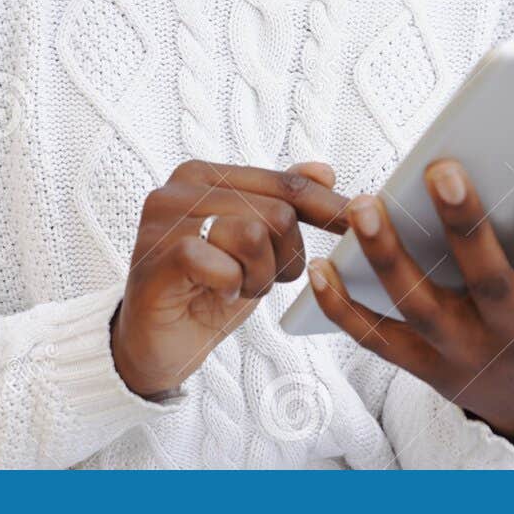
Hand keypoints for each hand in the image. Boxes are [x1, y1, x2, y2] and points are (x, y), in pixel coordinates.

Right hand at [112, 159, 350, 398]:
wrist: (155, 343)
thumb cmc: (204, 290)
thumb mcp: (252, 246)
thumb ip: (280, 204)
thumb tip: (324, 171)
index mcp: (204, 174)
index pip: (285, 184)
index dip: (327, 208)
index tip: (358, 223)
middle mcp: (180, 187)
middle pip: (278, 213)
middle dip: (284, 259)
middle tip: (255, 280)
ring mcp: (165, 219)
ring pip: (256, 235)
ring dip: (258, 276)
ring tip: (234, 286)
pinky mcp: (158, 255)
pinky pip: (225, 265)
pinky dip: (231, 287)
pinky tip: (214, 293)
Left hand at [308, 133, 513, 441]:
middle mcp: (512, 325)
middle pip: (485, 273)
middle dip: (465, 222)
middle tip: (442, 166)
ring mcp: (460, 348)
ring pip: (417, 302)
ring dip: (387, 256)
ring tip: (363, 205)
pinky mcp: (418, 363)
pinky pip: (374, 339)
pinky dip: (343, 308)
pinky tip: (317, 270)